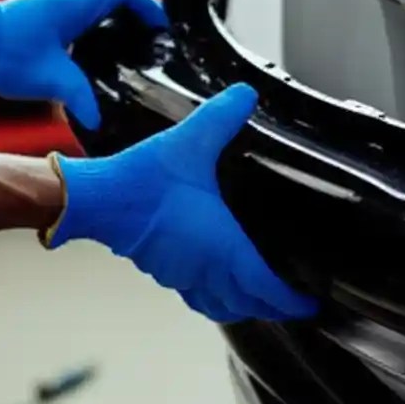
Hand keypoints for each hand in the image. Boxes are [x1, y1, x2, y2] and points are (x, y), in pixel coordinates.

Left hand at [0, 0, 166, 129]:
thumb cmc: (0, 56)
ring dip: (116, 19)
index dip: (148, 4)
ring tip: (132, 47)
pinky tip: (98, 54)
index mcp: (72, 4)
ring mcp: (51, 5)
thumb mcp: (49, 81)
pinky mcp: (41, 15)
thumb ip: (80, 98)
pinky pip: (79, 13)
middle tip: (152, 39)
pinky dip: (96, 27)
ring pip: (96, 3)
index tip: (162, 27)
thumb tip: (97, 120)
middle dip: (137, 12)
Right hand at [43, 83, 318, 322]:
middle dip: (271, 308)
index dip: (291, 301)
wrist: (96, 199)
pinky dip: (212, 294)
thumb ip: (221, 119)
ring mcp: (180, 273)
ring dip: (240, 305)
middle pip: (246, 304)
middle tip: (289, 302)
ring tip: (255, 297)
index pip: (266, 290)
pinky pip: (194, 293)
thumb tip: (246, 95)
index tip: (308, 303)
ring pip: (218, 304)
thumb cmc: (141, 182)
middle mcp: (205, 269)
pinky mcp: (160, 268)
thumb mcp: (190, 143)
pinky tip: (210, 277)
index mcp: (223, 249)